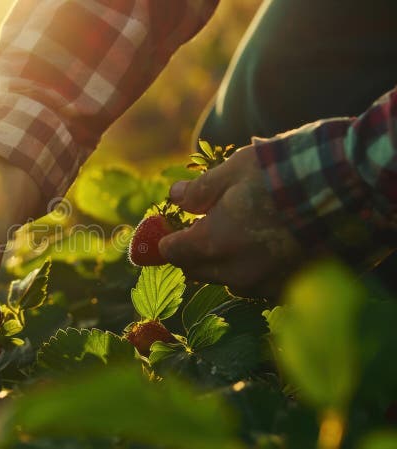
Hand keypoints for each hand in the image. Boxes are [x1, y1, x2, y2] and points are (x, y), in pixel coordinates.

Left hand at [159, 147, 303, 297]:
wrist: (350, 188)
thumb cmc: (286, 173)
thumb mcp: (236, 170)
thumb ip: (201, 190)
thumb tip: (175, 196)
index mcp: (212, 243)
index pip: (172, 252)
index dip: (168, 238)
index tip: (172, 226)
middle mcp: (235, 272)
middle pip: (197, 270)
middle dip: (194, 251)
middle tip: (206, 226)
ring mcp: (265, 285)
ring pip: (229, 280)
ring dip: (227, 262)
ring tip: (243, 234)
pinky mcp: (293, 289)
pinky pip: (261, 286)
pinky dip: (258, 270)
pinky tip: (271, 247)